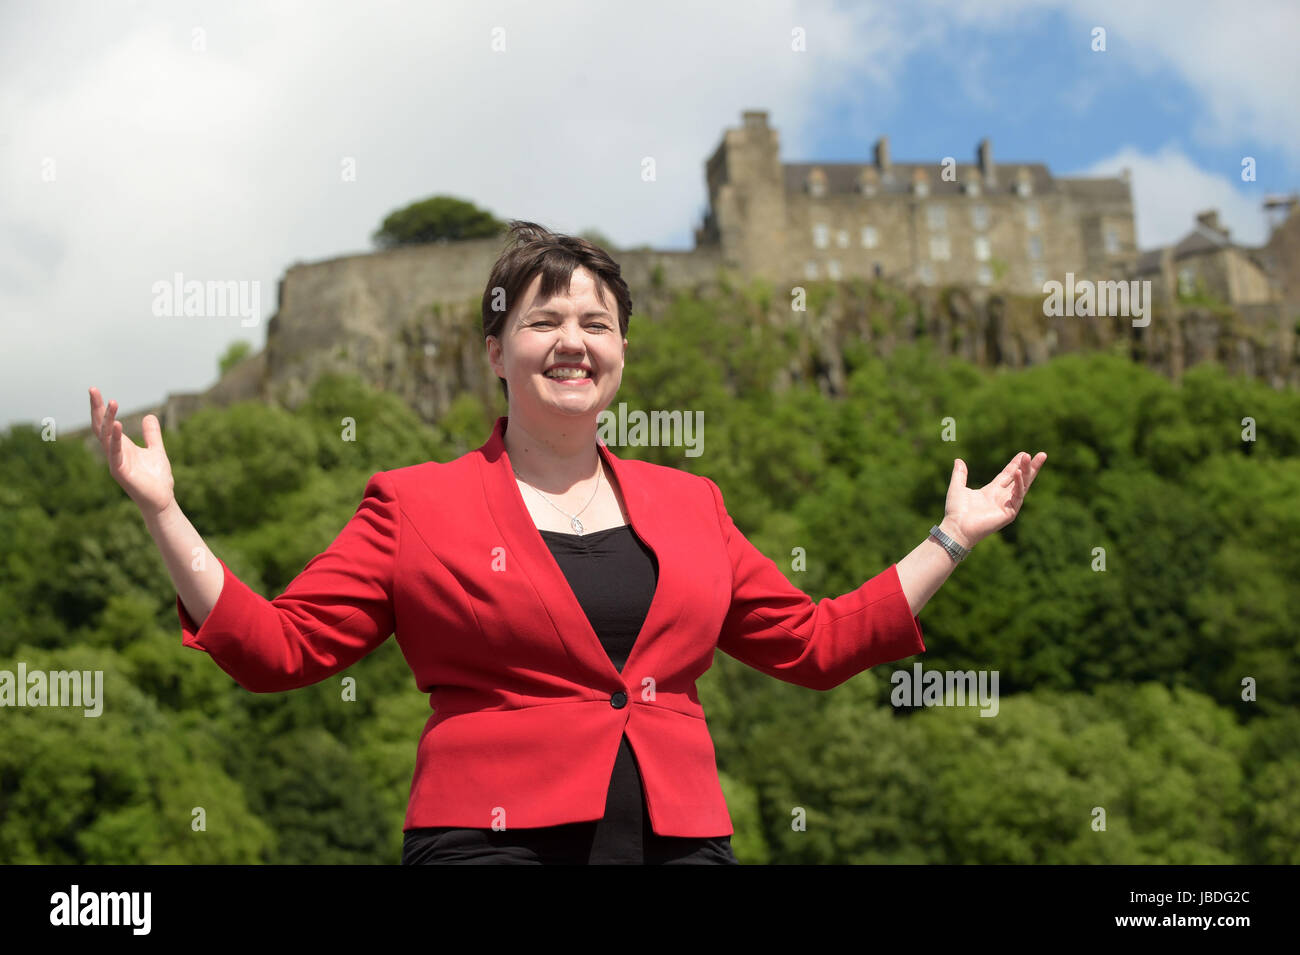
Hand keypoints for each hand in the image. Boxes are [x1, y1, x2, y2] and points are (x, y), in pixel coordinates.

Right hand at [88, 387, 176, 517]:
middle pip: (100, 427)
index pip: (106, 423)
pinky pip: (115, 452)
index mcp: (121, 446)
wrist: (162, 500)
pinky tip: (118, 424)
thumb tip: (149, 416)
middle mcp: (114, 452)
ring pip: (106, 437)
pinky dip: (116, 438)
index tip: (96, 390)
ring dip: (108, 419)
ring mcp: (115, 462)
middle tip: (93, 389)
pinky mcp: (120, 472)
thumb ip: (151, 434)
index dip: (100, 408)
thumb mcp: (156, 450)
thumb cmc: (156, 478)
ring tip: (112, 402)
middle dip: (97, 409)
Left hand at [942, 451, 1046, 548]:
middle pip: (1020, 479)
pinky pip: (1017, 496)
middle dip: (1030, 467)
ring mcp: (1007, 505)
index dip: (1016, 464)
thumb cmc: (956, 511)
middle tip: (1042, 455)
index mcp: (992, 491)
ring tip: (1030, 457)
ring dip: (1027, 472)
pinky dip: (1019, 485)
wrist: (956, 527)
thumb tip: (958, 460)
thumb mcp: (957, 487)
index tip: (1024, 453)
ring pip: (1022, 485)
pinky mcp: (1009, 513)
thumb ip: (959, 474)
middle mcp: (1002, 497)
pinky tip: (1019, 473)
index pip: (1008, 475)